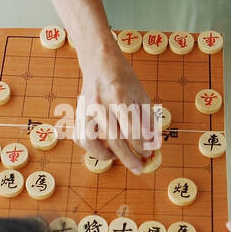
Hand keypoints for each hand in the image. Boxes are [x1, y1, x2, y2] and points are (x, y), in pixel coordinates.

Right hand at [72, 44, 159, 173]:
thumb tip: (151, 143)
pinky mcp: (79, 113)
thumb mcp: (140, 94)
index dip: (141, 145)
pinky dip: (90, 148)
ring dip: (105, 155)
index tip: (148, 153)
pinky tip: (102, 149)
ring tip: (117, 158)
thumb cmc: (122, 77)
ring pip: (91, 142)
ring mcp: (86, 110)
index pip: (131, 130)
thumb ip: (146, 119)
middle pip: (114, 140)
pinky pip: (80, 138)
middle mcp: (100, 104)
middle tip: (138, 168)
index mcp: (119, 97)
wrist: (100, 63)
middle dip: (128, 158)